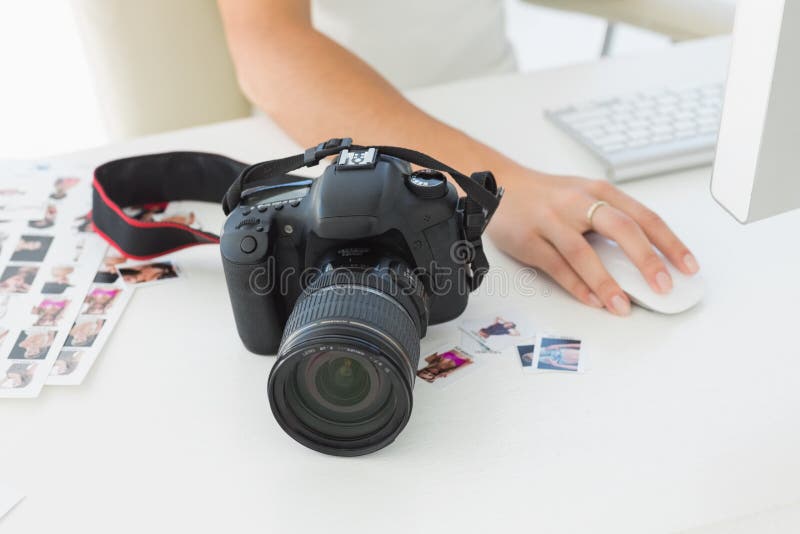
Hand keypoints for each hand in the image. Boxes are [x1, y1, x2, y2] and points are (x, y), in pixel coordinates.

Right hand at [487, 168, 699, 315]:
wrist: (498, 184)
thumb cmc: (546, 197)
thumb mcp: (583, 198)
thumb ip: (610, 222)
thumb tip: (643, 262)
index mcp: (599, 192)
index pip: (644, 217)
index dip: (670, 243)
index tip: (688, 266)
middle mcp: (577, 203)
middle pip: (620, 229)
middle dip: (646, 260)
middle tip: (664, 287)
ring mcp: (552, 221)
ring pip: (584, 252)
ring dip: (607, 282)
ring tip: (622, 306)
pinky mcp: (529, 239)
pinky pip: (555, 266)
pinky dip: (575, 285)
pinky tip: (591, 299)